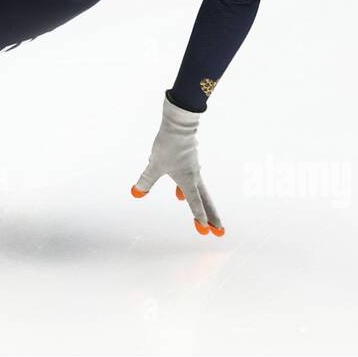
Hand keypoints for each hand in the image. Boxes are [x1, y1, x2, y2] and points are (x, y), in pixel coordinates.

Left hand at [131, 93, 224, 236]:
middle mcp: (194, 176)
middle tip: (220, 231)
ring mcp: (193, 168)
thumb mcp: (154, 165)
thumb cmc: (168, 146)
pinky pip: (190, 180)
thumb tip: (136, 192)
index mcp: (188, 180)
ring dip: (202, 205)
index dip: (200, 217)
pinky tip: (178, 194)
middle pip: (205, 201)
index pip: (195, 203)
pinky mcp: (189, 161)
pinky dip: (188, 190)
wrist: (179, 125)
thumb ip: (146, 180)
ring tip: (205, 218)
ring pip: (199, 191)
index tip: (207, 230)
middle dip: (212, 217)